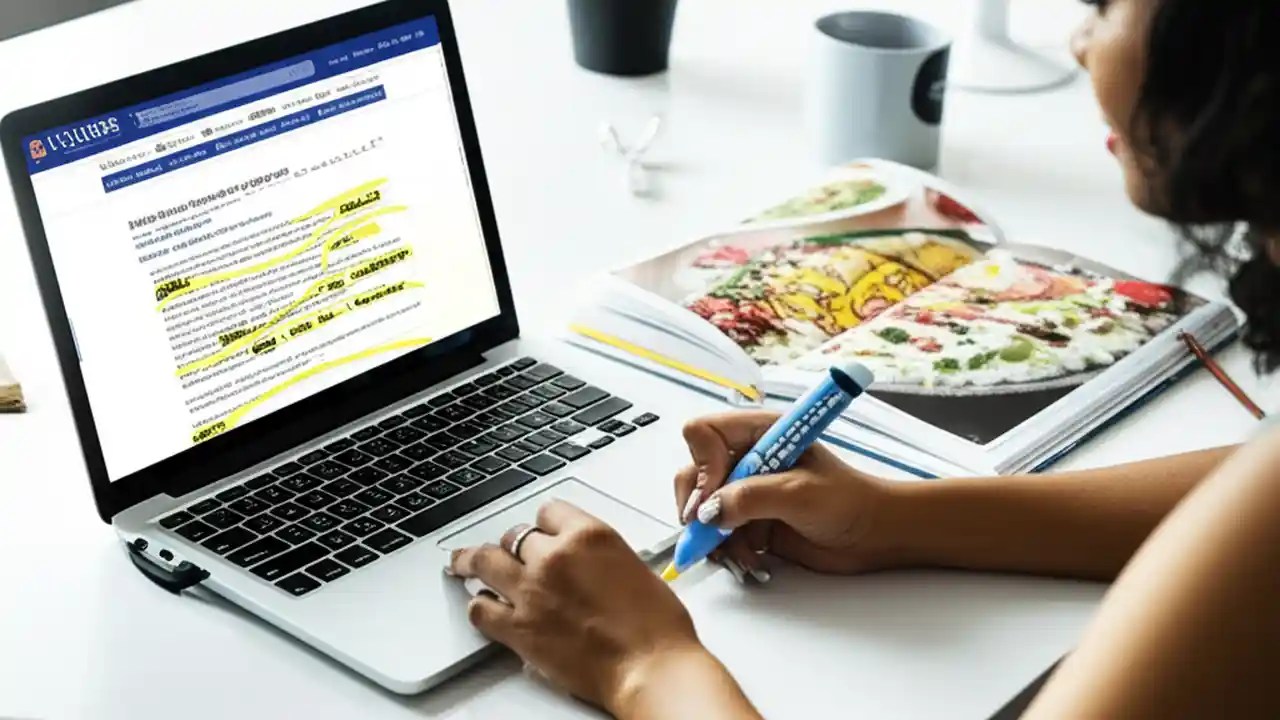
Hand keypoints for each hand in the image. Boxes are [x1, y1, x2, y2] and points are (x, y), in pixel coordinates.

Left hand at [449, 501, 709, 713]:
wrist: (650, 667)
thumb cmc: (656, 626)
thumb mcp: (633, 566)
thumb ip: (597, 557)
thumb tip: (580, 563)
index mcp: (588, 535)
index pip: (548, 511)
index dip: (543, 524)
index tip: (538, 531)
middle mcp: (554, 557)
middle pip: (515, 535)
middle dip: (511, 544)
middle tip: (502, 548)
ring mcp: (532, 591)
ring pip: (486, 562)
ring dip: (474, 562)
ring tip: (463, 562)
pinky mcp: (519, 628)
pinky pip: (480, 609)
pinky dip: (478, 606)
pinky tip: (480, 605)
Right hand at [675, 411, 900, 578]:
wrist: (872, 535)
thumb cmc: (849, 502)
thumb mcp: (799, 493)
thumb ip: (750, 498)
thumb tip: (708, 512)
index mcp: (760, 433)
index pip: (704, 433)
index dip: (703, 463)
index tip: (716, 494)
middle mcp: (747, 458)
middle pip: (693, 472)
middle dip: (698, 505)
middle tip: (709, 530)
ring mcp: (745, 490)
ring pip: (700, 508)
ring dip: (712, 535)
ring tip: (738, 551)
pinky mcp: (748, 520)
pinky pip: (716, 533)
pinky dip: (724, 549)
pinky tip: (749, 558)